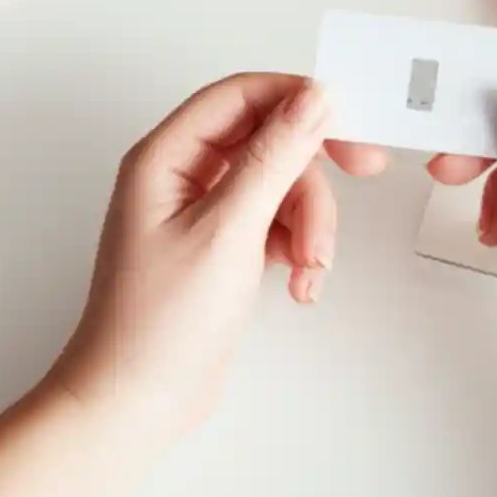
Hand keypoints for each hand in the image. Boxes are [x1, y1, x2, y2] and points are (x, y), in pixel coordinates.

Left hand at [48, 73, 386, 441]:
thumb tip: (310, 101)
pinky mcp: (224, 246)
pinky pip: (277, 223)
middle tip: (359, 178)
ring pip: (281, 186)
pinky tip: (298, 282)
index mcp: (165, 158)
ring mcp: (204, 213)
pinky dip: (298, 248)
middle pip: (270, 142)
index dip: (297, 100)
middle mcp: (182, 177)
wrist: (137, 401)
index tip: (345, 123)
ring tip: (308, 268)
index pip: (240, 95)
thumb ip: (273, 158)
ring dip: (308, 224)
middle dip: (311, 178)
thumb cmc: (155, 326)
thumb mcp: (227, 231)